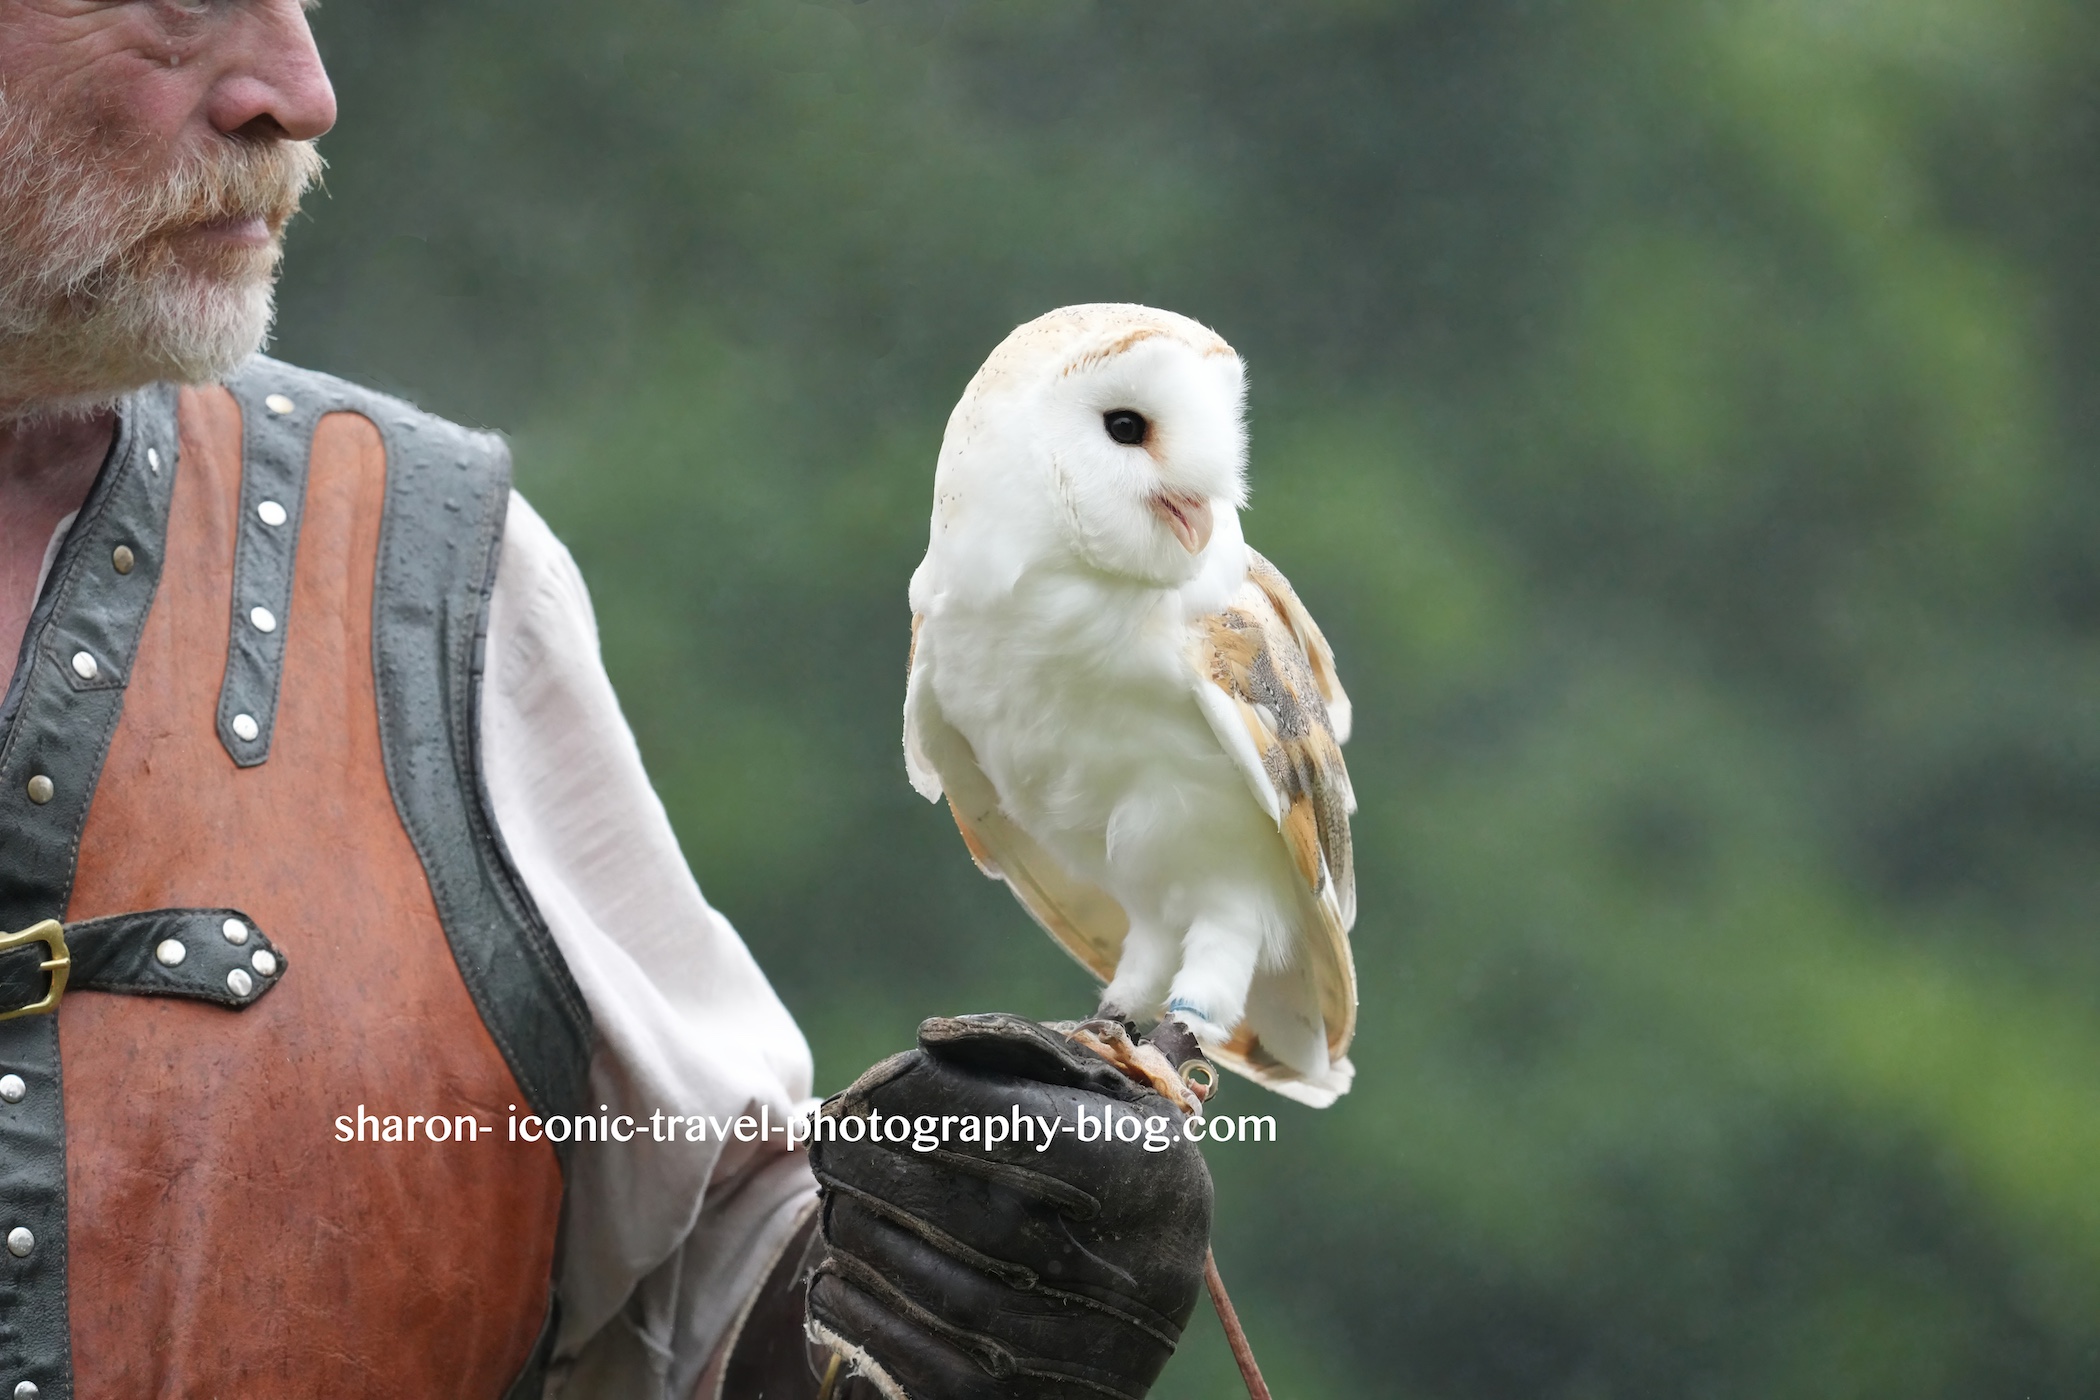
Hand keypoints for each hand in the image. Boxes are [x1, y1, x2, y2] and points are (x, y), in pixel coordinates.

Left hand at [806, 1013, 1213, 1399]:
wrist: (1136, 1302)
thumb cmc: (1103, 1164)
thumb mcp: (1093, 1095)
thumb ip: (1022, 1051)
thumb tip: (932, 1038)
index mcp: (1154, 1174)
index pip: (1022, 1129)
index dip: (929, 1105)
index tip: (866, 1090)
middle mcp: (1137, 1269)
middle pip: (977, 1213)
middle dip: (881, 1170)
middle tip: (825, 1142)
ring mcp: (1089, 1349)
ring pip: (949, 1292)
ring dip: (868, 1238)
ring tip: (832, 1202)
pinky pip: (932, 1366)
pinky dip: (868, 1317)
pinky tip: (836, 1276)